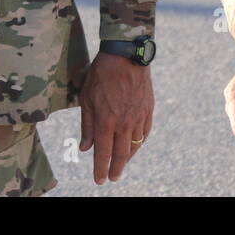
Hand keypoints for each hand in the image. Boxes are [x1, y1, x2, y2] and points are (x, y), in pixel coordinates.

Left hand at [79, 51, 152, 184]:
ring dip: (128, 157)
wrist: (126, 55)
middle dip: (116, 169)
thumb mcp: (87, 98)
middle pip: (121, 154)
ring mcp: (138, 116)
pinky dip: (139, 142)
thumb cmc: (101, 74)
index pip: (103, 153)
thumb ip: (87, 125)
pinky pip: (145, 132)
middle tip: (112, 178)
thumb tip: (85, 147)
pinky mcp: (148, 109)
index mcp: (106, 121)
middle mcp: (123, 122)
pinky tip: (135, 145)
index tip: (99, 180)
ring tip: (122, 164)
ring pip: (134, 145)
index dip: (100, 169)